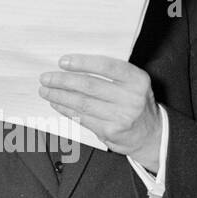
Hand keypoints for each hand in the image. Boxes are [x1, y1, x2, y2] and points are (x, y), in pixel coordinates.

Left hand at [39, 55, 162, 169]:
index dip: (82, 63)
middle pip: (89, 86)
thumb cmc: (136, 104)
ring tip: (46, 91)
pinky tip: (57, 104)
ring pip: (82, 103)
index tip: (62, 62)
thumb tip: (74, 67)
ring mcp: (121, 116)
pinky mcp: (110, 131)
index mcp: (137, 79)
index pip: (106, 66)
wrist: (150, 135)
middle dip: (63, 81)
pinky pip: (82, 118)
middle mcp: (131, 97)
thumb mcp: (133, 84)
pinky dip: (66, 110)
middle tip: (46, 78)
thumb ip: (111, 75)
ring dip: (60, 96)